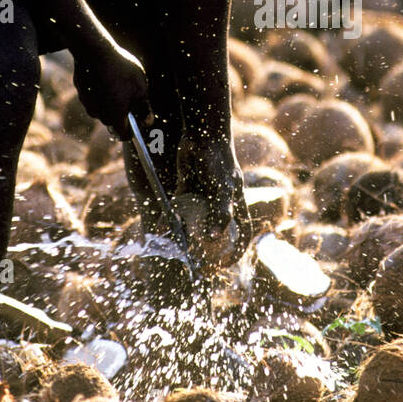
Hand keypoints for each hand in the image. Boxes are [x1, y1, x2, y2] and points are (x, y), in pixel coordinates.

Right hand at [73, 43, 149, 139]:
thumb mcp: (140, 88)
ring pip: (101, 108)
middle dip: (121, 112)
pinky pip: (93, 96)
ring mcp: (87, 103)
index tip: (138, 122)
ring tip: (118, 82)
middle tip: (130, 94)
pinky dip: (100, 91)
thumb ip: (144, 108)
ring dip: (110, 101)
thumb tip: (148, 122)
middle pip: (112, 121)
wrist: (94, 50)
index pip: (123, 134)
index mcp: (114, 116)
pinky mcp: (80, 91)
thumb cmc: (121, 70)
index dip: (132, 131)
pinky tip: (106, 77)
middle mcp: (98, 113)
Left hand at [175, 136, 251, 270]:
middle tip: (192, 262)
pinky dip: (169, 218)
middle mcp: (220, 203)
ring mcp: (203, 197)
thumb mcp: (222, 189)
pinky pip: (178, 209)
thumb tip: (213, 240)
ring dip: (183, 234)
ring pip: (194, 222)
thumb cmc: (218, 161)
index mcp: (236, 204)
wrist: (201, 134)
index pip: (241, 234)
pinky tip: (161, 227)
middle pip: (215, 232)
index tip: (222, 266)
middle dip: (204, 247)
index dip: (235, 252)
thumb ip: (220, 214)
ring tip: (173, 247)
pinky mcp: (186, 188)